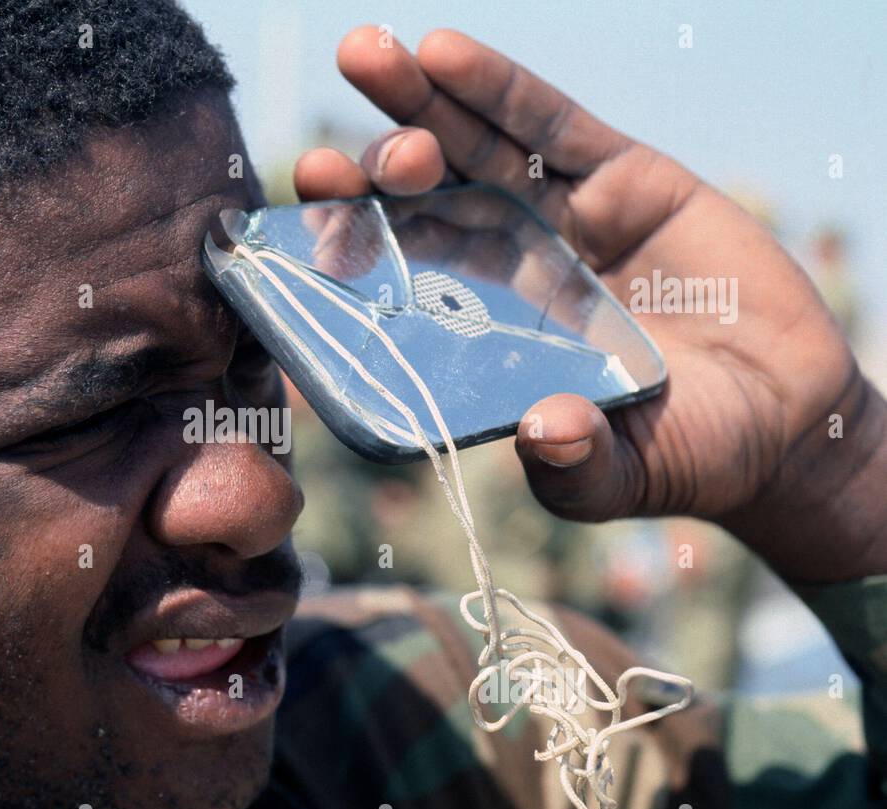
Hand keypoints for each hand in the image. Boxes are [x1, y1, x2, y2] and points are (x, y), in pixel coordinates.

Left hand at [294, 26, 886, 582]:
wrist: (782, 417)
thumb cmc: (682, 453)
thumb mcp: (617, 475)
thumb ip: (575, 464)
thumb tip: (545, 433)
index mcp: (481, 330)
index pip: (400, 278)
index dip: (351, 246)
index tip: (303, 228)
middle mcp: (505, 264)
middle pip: (422, 203)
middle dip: (371, 174)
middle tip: (325, 165)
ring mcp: (558, 215)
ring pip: (473, 147)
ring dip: (415, 104)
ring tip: (364, 58)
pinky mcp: (622, 177)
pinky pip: (551, 124)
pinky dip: (499, 88)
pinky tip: (445, 55)